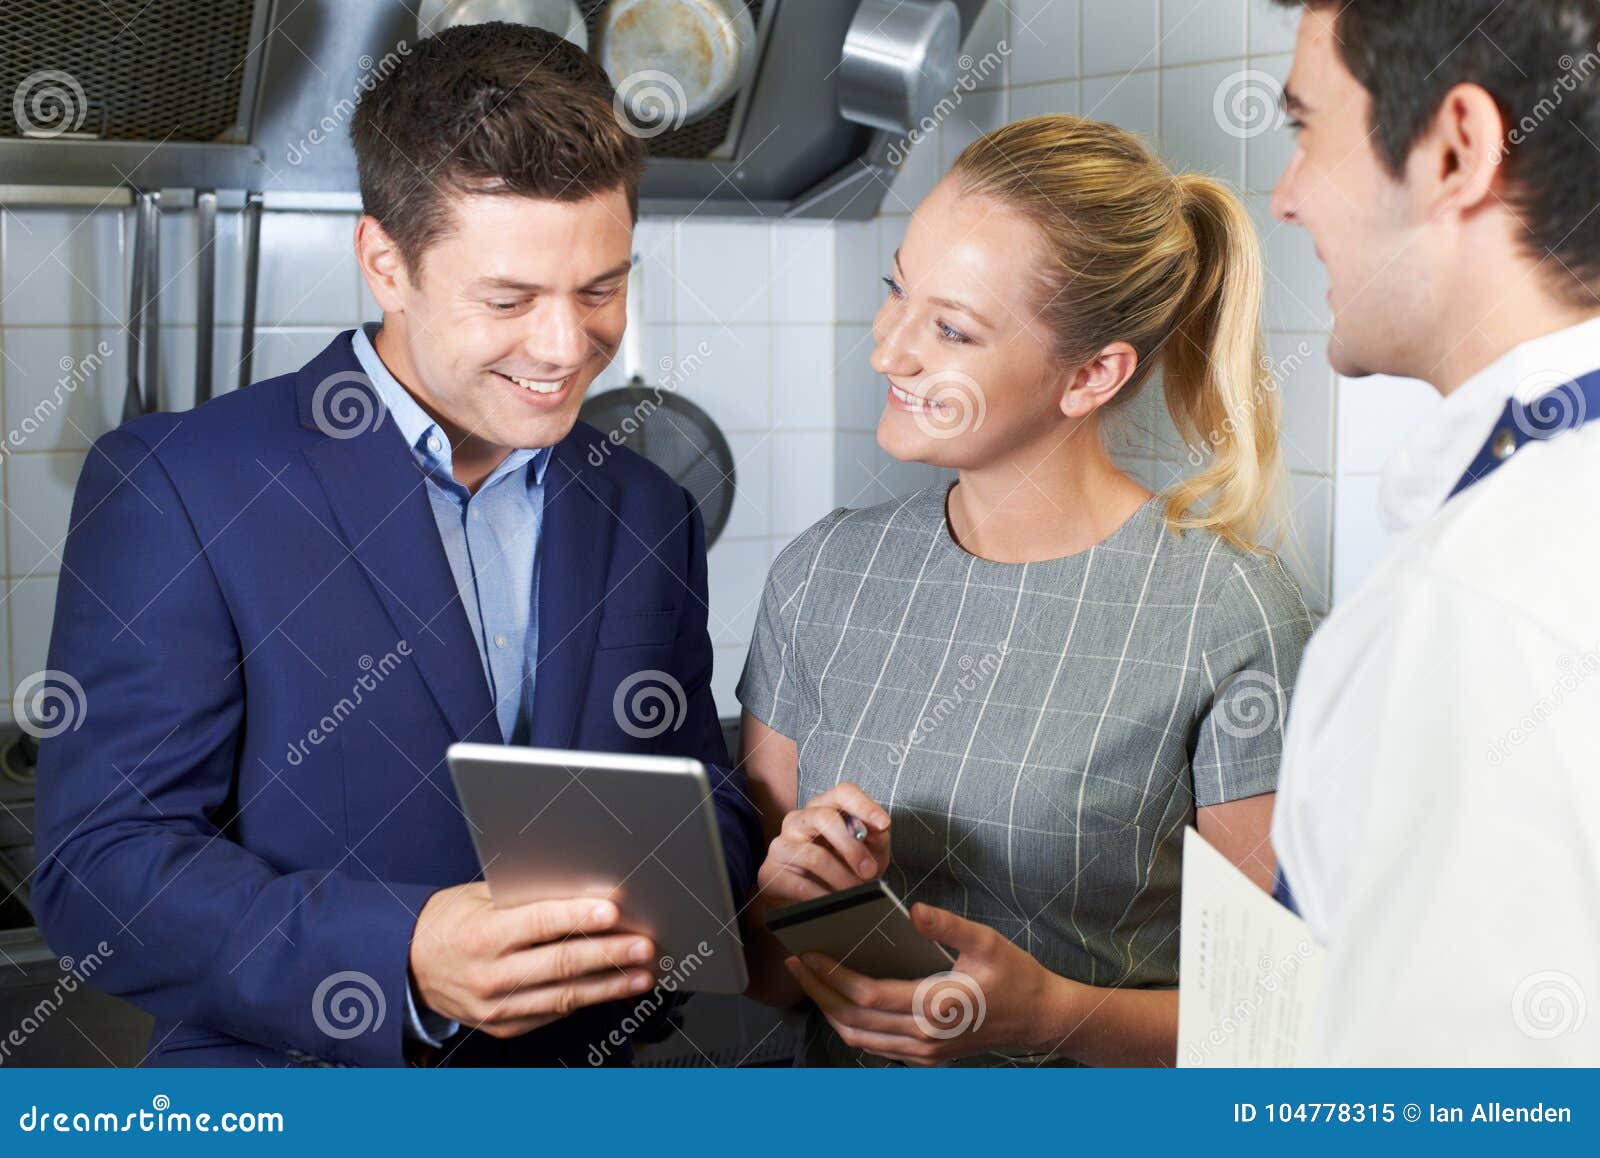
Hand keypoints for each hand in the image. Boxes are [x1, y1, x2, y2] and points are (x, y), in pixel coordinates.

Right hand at [409, 883, 656, 1038]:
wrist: (409, 967)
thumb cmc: (450, 922)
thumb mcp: (480, 898)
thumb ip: (526, 898)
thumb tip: (581, 890)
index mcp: (482, 935)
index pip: (540, 923)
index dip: (579, 918)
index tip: (614, 912)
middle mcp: (489, 975)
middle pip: (560, 964)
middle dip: (609, 954)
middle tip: (643, 945)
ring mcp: (496, 1006)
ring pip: (564, 996)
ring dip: (609, 985)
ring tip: (641, 973)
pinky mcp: (503, 1025)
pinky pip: (552, 1013)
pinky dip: (585, 1000)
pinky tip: (612, 989)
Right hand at [754, 782, 890, 909]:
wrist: (807, 900)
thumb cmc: (841, 868)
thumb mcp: (867, 852)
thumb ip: (876, 837)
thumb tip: (879, 827)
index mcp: (824, 807)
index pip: (843, 792)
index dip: (864, 805)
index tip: (883, 824)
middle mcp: (800, 819)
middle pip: (826, 818)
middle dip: (853, 847)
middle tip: (869, 871)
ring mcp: (782, 843)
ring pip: (816, 856)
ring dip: (842, 878)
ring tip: (854, 892)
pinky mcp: (771, 872)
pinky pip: (800, 885)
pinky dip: (823, 896)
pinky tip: (833, 902)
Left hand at [785, 903, 1076, 1064]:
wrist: (1042, 1019)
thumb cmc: (1016, 976)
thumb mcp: (986, 941)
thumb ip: (947, 926)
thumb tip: (914, 909)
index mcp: (936, 1006)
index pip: (867, 995)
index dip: (832, 975)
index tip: (807, 953)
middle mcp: (925, 1036)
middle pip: (854, 1019)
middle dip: (819, 992)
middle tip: (795, 964)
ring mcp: (925, 1052)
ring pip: (860, 1038)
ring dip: (830, 1011)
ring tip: (810, 981)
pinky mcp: (927, 1057)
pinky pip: (877, 1046)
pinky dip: (853, 1025)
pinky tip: (841, 1001)